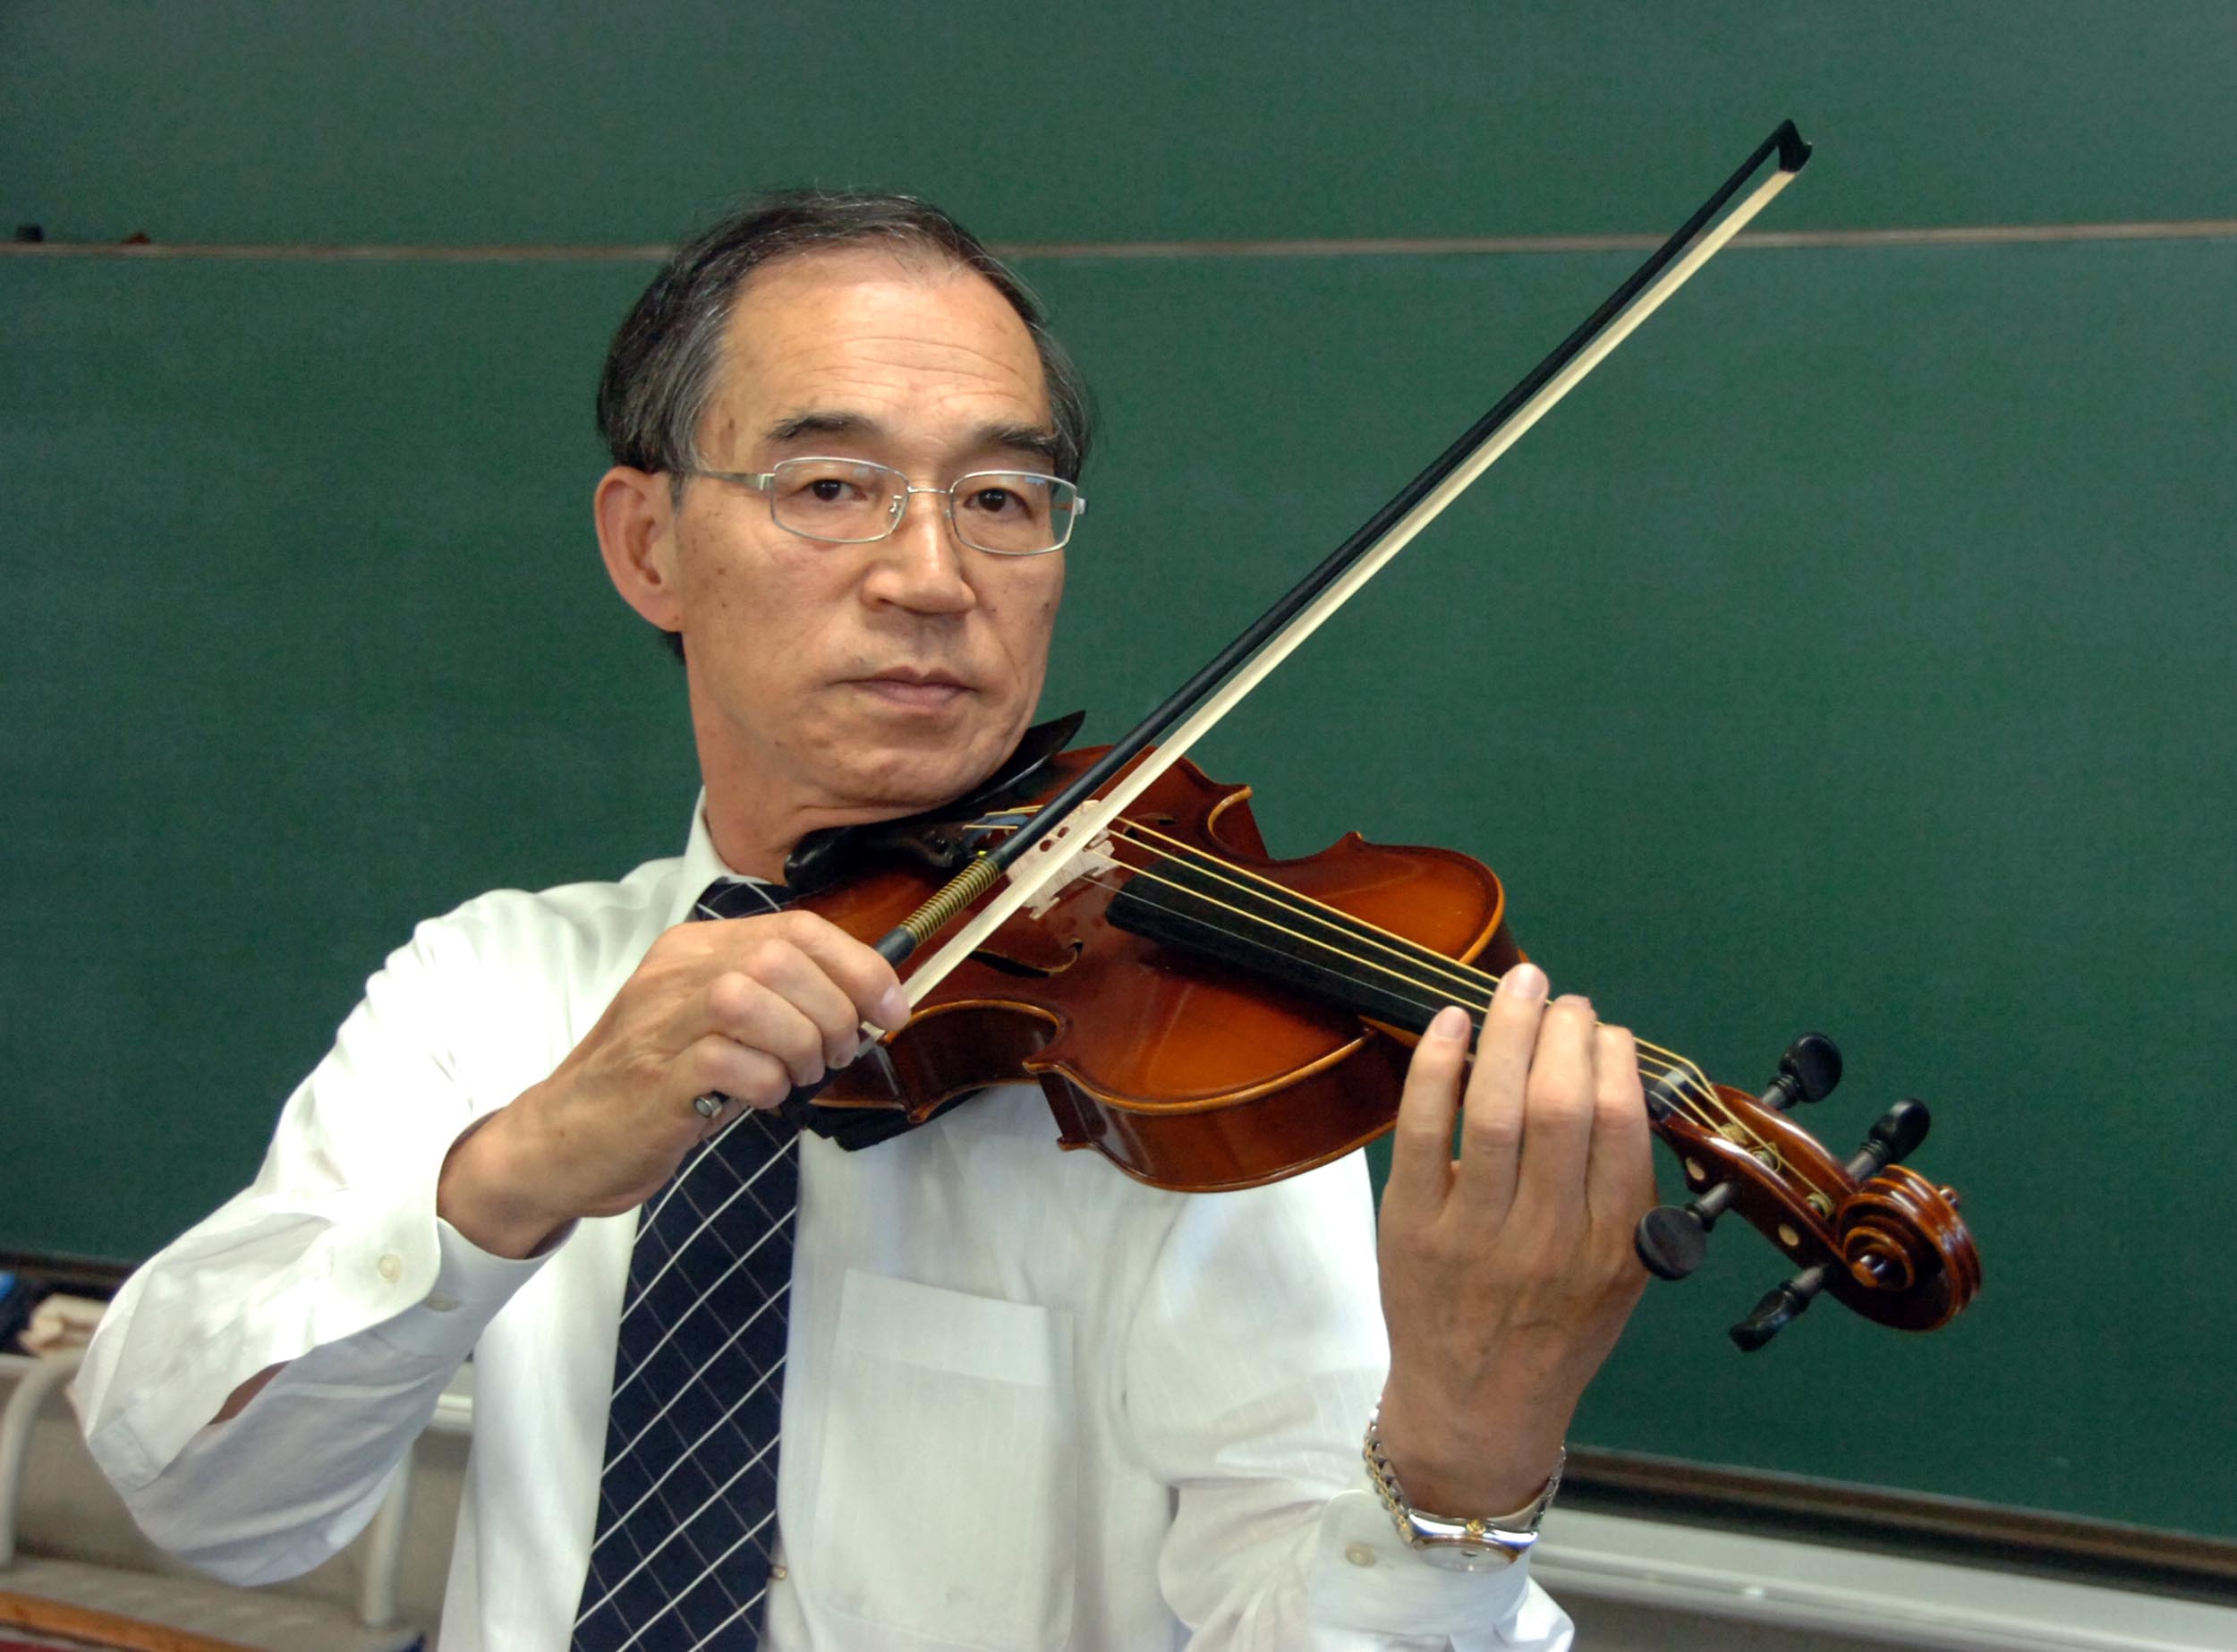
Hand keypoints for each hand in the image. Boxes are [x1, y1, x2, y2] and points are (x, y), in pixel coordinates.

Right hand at [437, 910, 907, 1257]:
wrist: (562, 1139)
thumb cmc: (652, 1084)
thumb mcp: (712, 1024)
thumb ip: (774, 1000)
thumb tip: (864, 1002)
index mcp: (696, 948)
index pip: (798, 927)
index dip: (860, 966)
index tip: (891, 1007)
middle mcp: (677, 971)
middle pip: (785, 960)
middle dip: (836, 1012)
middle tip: (836, 1054)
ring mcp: (663, 1021)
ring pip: (760, 1000)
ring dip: (804, 1046)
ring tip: (798, 1076)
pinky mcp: (657, 1078)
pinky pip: (735, 1064)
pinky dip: (769, 1084)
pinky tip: (760, 1098)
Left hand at [1374, 961, 1653, 1513]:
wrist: (1478, 1406)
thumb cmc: (1555, 1330)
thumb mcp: (1623, 1276)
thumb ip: (1629, 1192)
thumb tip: (1618, 1080)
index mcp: (1612, 1245)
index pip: (1621, 1127)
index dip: (1613, 1062)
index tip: (1604, 1031)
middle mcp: (1548, 1238)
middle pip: (1559, 1106)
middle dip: (1564, 1033)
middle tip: (1562, 1000)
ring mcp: (1474, 1233)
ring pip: (1495, 1109)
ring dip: (1509, 1031)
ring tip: (1519, 986)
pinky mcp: (1411, 1227)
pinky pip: (1422, 1130)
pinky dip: (1436, 1067)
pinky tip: (1450, 1021)